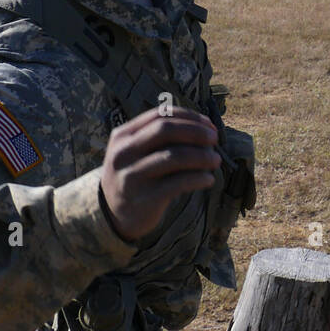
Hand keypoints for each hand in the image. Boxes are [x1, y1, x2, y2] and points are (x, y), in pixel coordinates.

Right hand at [100, 106, 219, 242]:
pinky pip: (179, 183)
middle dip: (196, 132)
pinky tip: (208, 179)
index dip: (188, 117)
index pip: (159, 115)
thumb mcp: (135, 152)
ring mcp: (132, 176)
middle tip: (214, 139)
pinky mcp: (145, 198)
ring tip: (216, 160)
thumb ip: (159, 137)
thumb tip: (205, 127)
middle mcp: (124, 153)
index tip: (208, 125)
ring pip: (174, 156)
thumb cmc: (136, 176)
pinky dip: (198, 178)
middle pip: (166, 130)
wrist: (113, 215)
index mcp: (123, 136)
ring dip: (202, 156)